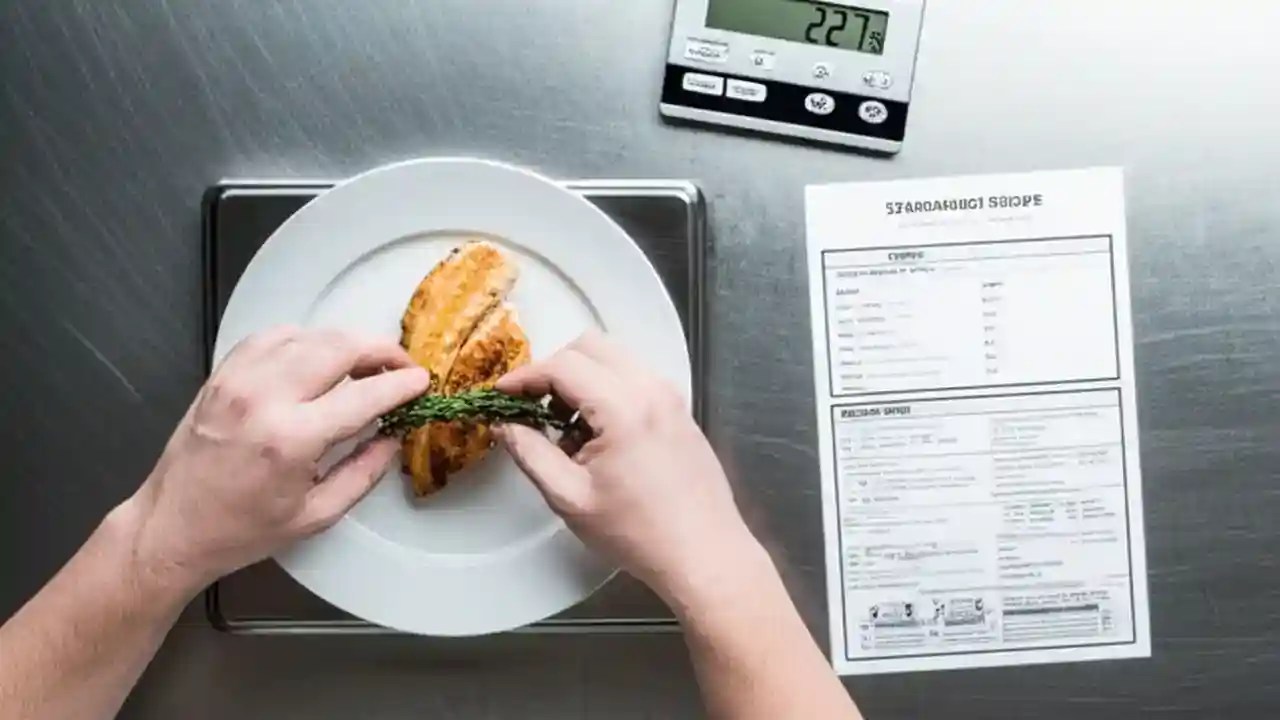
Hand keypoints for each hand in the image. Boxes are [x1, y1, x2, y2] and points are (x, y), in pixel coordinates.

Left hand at [121, 326, 429, 590]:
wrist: (172, 527)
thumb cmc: (243, 530)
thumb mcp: (316, 515)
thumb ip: (363, 473)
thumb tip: (393, 438)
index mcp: (292, 439)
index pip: (364, 395)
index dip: (401, 384)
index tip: (421, 382)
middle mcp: (265, 398)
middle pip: (339, 347)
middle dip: (380, 350)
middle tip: (399, 366)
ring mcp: (239, 380)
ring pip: (308, 335)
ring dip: (344, 343)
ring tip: (363, 364)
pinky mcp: (222, 375)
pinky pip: (271, 337)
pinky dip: (303, 340)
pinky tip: (316, 358)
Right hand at [496, 332, 761, 607]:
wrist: (704, 553)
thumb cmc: (638, 533)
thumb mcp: (570, 498)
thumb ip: (531, 454)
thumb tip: (506, 426)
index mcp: (623, 407)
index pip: (563, 365)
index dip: (524, 376)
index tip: (502, 395)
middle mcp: (651, 389)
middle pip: (590, 346)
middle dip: (554, 369)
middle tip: (533, 407)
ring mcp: (670, 396)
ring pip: (614, 358)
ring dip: (582, 378)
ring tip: (566, 428)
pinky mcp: (679, 410)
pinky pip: (634, 378)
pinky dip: (607, 389)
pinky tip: (598, 435)